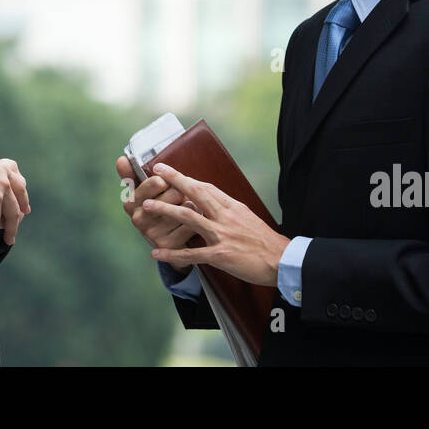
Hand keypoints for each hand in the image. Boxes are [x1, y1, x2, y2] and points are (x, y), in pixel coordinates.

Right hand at [115, 155, 199, 274]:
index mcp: (131, 202)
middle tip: (181, 197)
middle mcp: (138, 219)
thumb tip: (121, 159)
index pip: (157, 182)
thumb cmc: (158, 209)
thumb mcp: (144, 192)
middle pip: (174, 194)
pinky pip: (190, 226)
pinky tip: (195, 223)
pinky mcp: (168, 245)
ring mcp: (152, 233)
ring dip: (193, 206)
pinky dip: (197, 222)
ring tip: (191, 208)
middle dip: (182, 193)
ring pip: (184, 209)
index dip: (169, 181)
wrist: (168, 241)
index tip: (167, 184)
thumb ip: (132, 175)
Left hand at [141, 161, 289, 287]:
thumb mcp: (247, 217)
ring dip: (166, 210)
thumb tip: (212, 201)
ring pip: (189, 218)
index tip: (169, 169)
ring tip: (147, 205)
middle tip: (155, 172)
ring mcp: (222, 235)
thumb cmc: (264, 240)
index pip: (205, 187)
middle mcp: (225, 216)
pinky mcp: (221, 254)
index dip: (186, 178)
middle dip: (174, 181)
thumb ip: (228, 210)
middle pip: (196, 193)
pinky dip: (173, 254)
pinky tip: (156, 253)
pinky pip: (192, 254)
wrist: (281, 260)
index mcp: (232, 206)